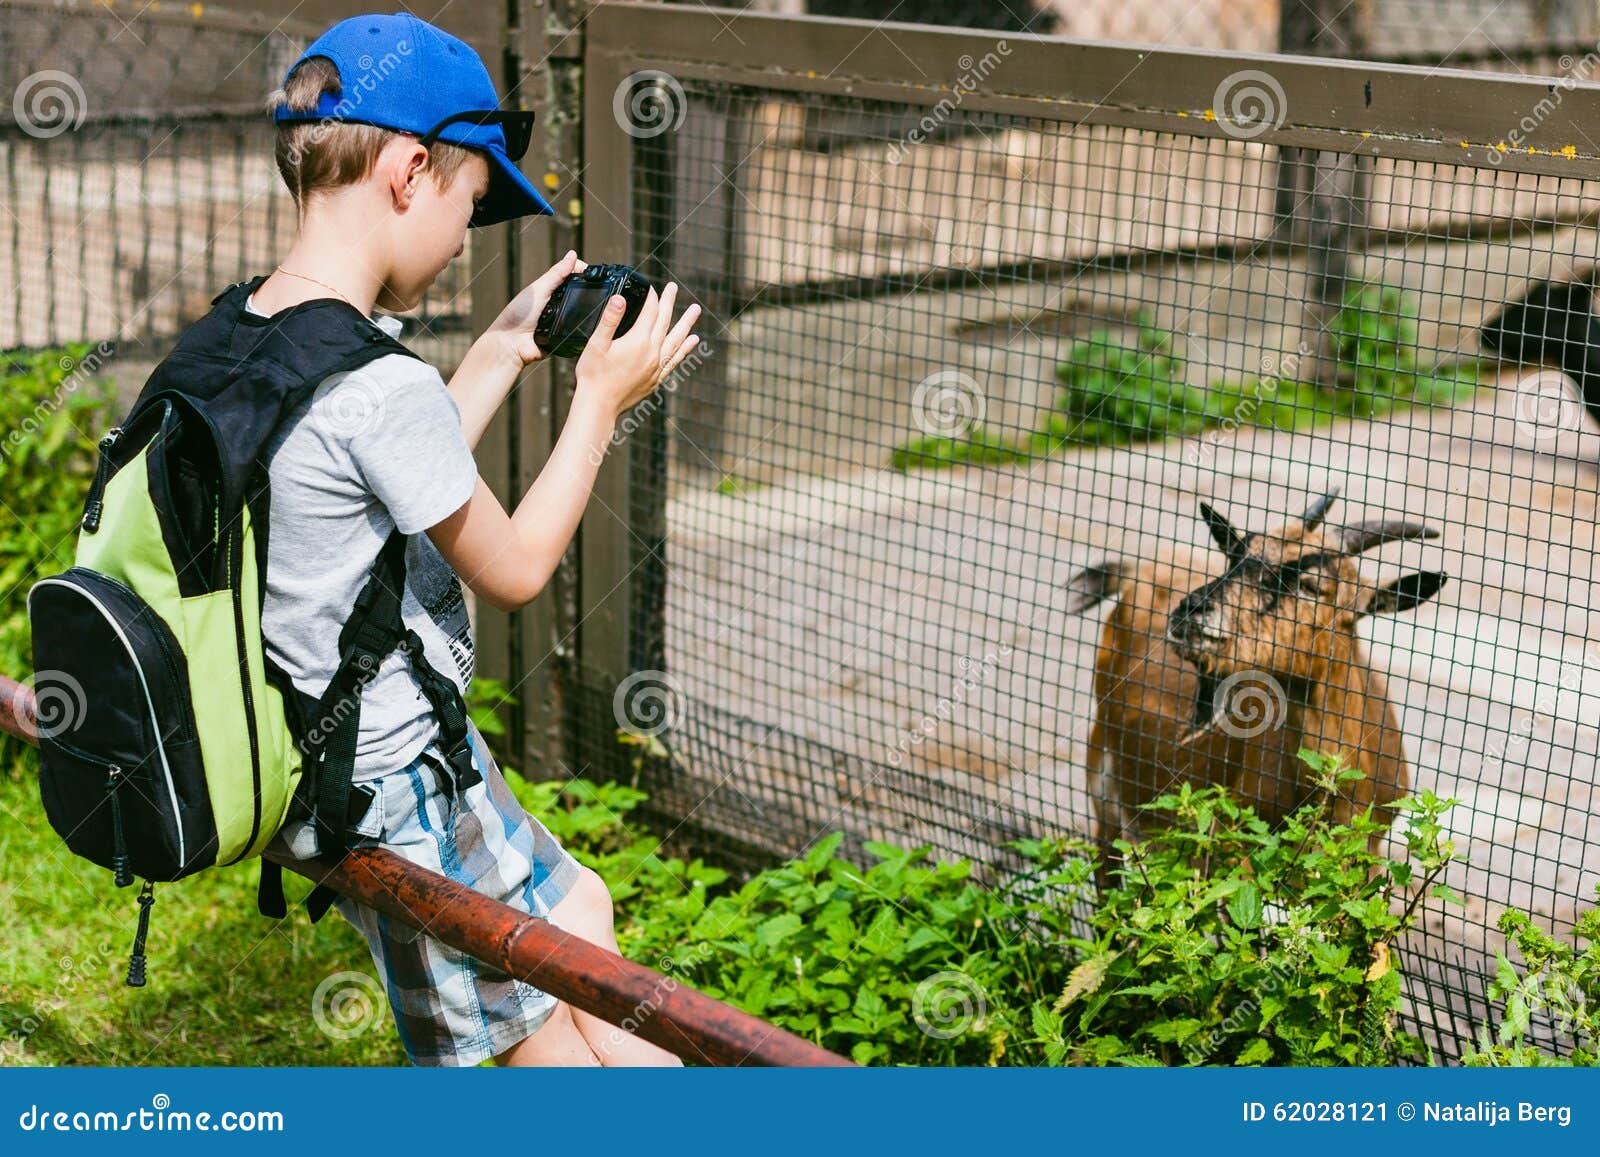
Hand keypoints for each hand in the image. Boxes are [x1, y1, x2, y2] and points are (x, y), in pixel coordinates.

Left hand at [484, 249, 588, 364]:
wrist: (512, 343)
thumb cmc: (517, 315)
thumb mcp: (539, 289)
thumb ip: (556, 274)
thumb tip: (572, 255)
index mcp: (551, 290)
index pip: (572, 277)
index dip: (583, 274)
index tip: (594, 273)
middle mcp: (558, 304)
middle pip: (580, 295)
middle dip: (589, 292)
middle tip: (600, 289)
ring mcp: (562, 321)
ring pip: (582, 314)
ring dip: (587, 312)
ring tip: (596, 307)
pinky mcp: (565, 336)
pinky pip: (578, 332)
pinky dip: (581, 329)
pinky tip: (587, 326)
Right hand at [574, 281, 700, 420]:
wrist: (599, 406)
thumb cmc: (593, 375)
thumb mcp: (597, 343)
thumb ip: (610, 319)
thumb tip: (620, 298)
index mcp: (638, 341)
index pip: (649, 312)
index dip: (650, 297)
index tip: (651, 287)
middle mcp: (652, 353)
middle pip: (664, 322)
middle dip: (669, 303)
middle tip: (674, 287)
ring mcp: (656, 367)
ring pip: (676, 340)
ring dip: (686, 324)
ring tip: (696, 310)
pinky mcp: (655, 379)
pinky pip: (675, 360)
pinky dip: (684, 349)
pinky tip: (692, 341)